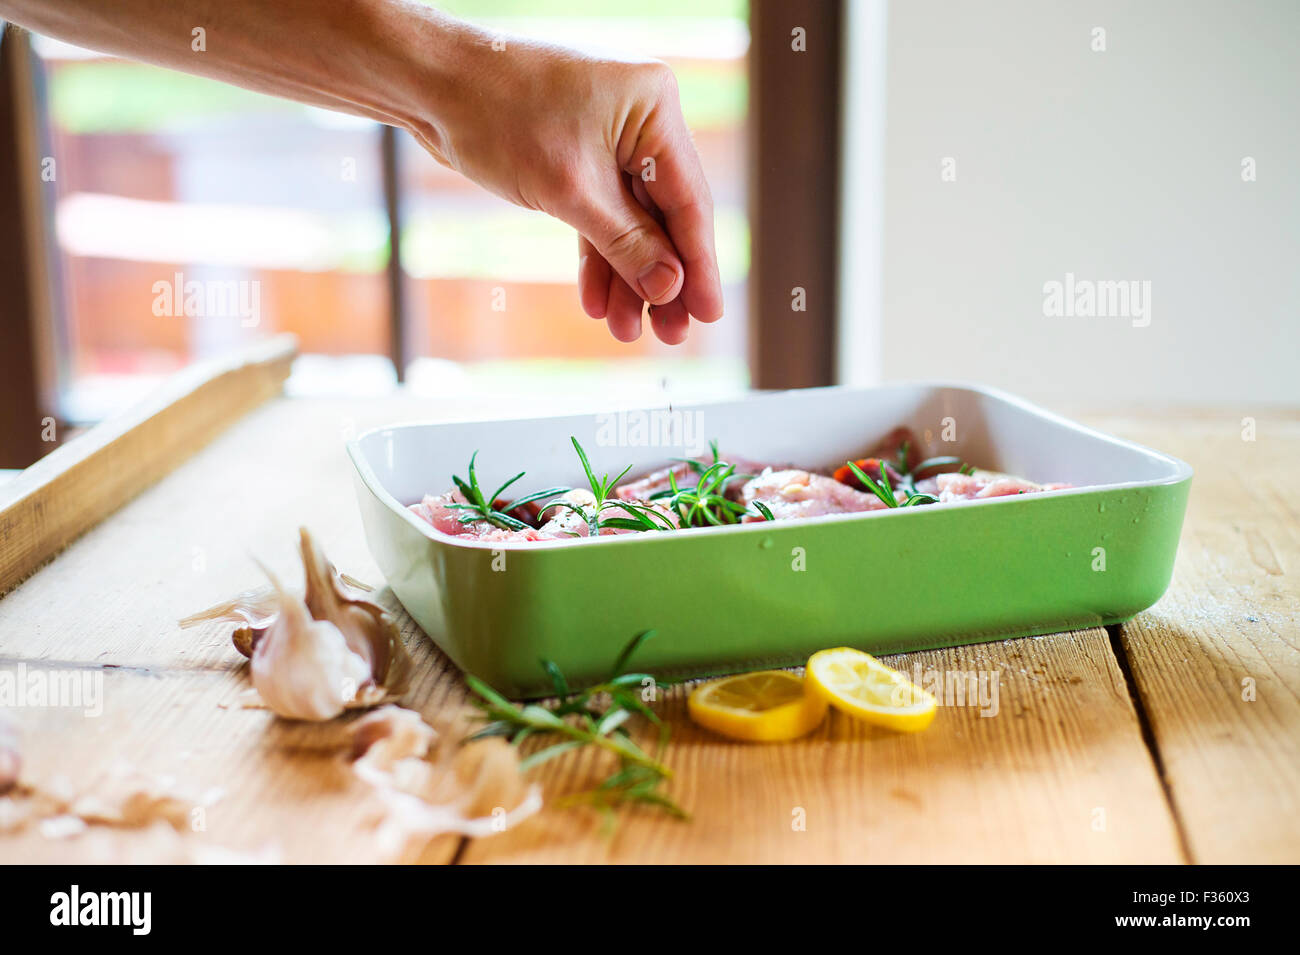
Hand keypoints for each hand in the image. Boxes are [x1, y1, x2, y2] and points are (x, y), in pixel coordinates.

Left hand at [416, 36, 724, 343]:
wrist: (432, 83)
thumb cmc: (498, 112)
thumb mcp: (570, 190)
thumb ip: (626, 243)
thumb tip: (669, 287)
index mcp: (653, 107)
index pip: (689, 201)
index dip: (699, 265)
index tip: (707, 315)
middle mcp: (639, 119)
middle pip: (663, 216)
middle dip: (660, 279)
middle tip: (668, 334)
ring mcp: (609, 137)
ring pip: (629, 221)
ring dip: (626, 277)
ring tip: (624, 329)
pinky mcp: (578, 154)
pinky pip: (599, 214)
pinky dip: (596, 255)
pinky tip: (596, 300)